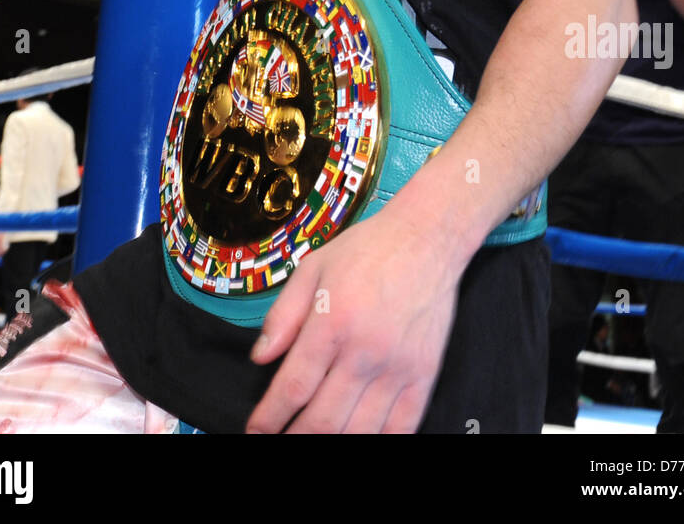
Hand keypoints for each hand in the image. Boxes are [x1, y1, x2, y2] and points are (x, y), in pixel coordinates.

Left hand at [245, 208, 458, 433]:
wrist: (427, 238)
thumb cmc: (367, 250)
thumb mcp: (312, 268)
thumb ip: (283, 316)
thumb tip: (260, 359)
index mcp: (333, 322)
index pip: (294, 387)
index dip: (269, 418)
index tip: (257, 431)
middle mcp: (365, 351)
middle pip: (324, 420)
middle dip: (295, 439)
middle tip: (281, 441)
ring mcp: (398, 367)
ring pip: (360, 431)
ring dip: (333, 445)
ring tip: (315, 441)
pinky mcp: (425, 374)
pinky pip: (402, 427)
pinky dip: (380, 442)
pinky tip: (360, 438)